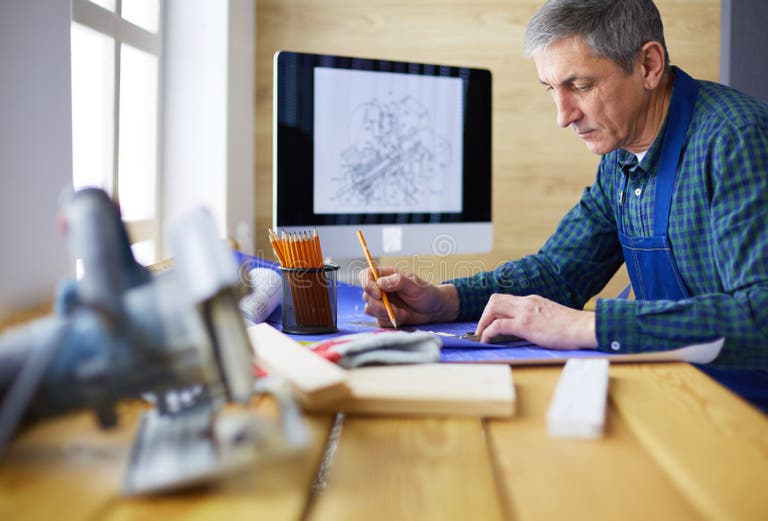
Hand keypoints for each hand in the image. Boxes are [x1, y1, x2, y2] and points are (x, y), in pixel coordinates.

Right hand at [358, 267, 458, 326]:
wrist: (433, 310)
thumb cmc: (426, 293)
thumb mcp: (416, 285)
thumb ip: (399, 281)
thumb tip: (380, 282)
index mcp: (385, 276)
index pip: (366, 275)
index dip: (367, 284)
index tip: (378, 294)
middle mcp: (380, 289)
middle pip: (366, 295)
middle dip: (377, 304)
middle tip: (392, 309)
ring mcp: (381, 303)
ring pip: (369, 309)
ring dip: (384, 313)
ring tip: (402, 313)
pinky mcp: (383, 316)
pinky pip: (378, 320)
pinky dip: (389, 321)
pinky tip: (403, 317)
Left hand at [474, 294, 597, 349]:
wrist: (584, 328)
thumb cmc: (573, 327)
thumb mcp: (551, 317)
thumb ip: (538, 318)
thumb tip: (529, 329)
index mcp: (533, 300)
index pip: (506, 300)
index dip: (494, 310)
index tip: (490, 322)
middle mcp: (527, 302)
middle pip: (495, 300)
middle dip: (485, 314)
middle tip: (482, 329)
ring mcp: (525, 312)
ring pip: (493, 308)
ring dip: (483, 322)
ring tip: (481, 335)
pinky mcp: (525, 324)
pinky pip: (498, 325)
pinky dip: (488, 332)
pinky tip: (487, 340)